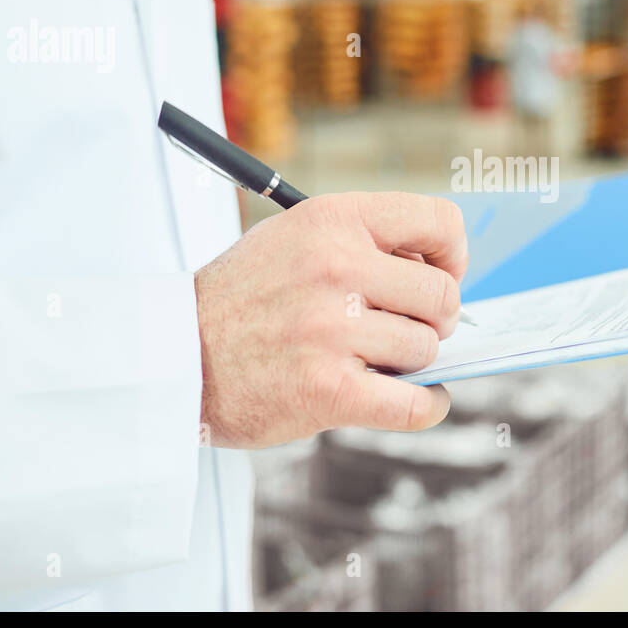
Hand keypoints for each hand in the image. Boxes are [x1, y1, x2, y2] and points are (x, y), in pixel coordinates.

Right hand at [194, 192, 467, 447]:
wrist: (173, 356)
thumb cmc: (242, 299)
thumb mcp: (294, 238)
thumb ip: (362, 243)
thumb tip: (440, 269)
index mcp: (333, 220)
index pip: (439, 222)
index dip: (453, 255)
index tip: (442, 275)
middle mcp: (337, 267)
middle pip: (442, 295)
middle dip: (435, 318)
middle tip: (409, 329)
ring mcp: (333, 329)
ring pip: (427, 349)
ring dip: (414, 363)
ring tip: (379, 361)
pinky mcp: (329, 390)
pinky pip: (416, 403)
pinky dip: (428, 406)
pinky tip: (417, 399)